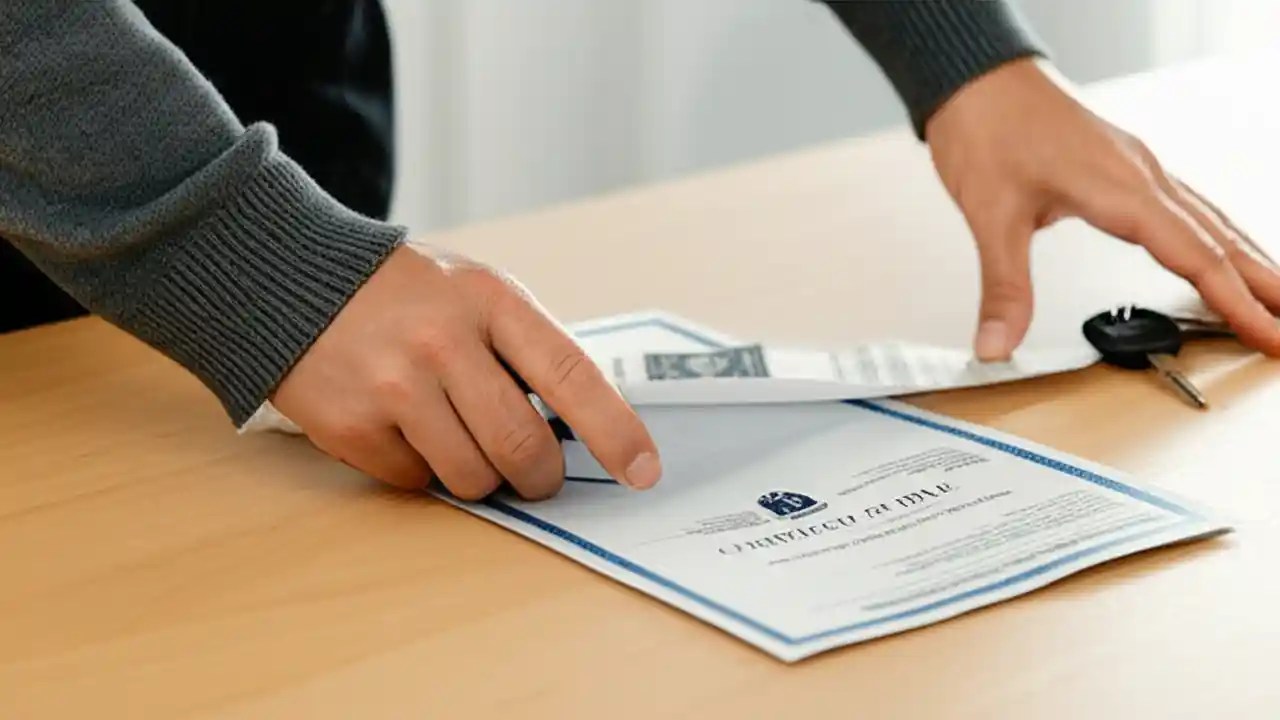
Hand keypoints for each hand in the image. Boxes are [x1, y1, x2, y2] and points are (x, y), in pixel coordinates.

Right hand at [271, 244, 661, 498]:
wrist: (295, 281)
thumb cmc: (407, 295)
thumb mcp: (476, 292)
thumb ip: (527, 348)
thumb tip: (588, 427)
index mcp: (490, 301)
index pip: (570, 374)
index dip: (616, 430)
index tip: (644, 470)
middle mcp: (443, 342)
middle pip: (524, 448)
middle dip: (541, 476)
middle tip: (538, 475)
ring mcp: (394, 387)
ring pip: (472, 478)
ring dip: (480, 477)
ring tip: (459, 437)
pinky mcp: (353, 427)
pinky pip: (416, 482)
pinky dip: (422, 469)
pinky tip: (405, 428)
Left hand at [925, 57, 1279, 360]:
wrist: (976, 78)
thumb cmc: (988, 128)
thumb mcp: (990, 216)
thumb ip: (1003, 287)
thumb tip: (997, 343)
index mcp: (1122, 189)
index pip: (1195, 256)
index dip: (1234, 301)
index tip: (1267, 334)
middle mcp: (1141, 176)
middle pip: (1219, 239)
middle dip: (1261, 286)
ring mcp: (1137, 168)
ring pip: (1210, 220)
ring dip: (1247, 260)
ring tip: (1277, 296)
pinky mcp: (1124, 165)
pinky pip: (1188, 205)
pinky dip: (1215, 235)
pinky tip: (1219, 248)